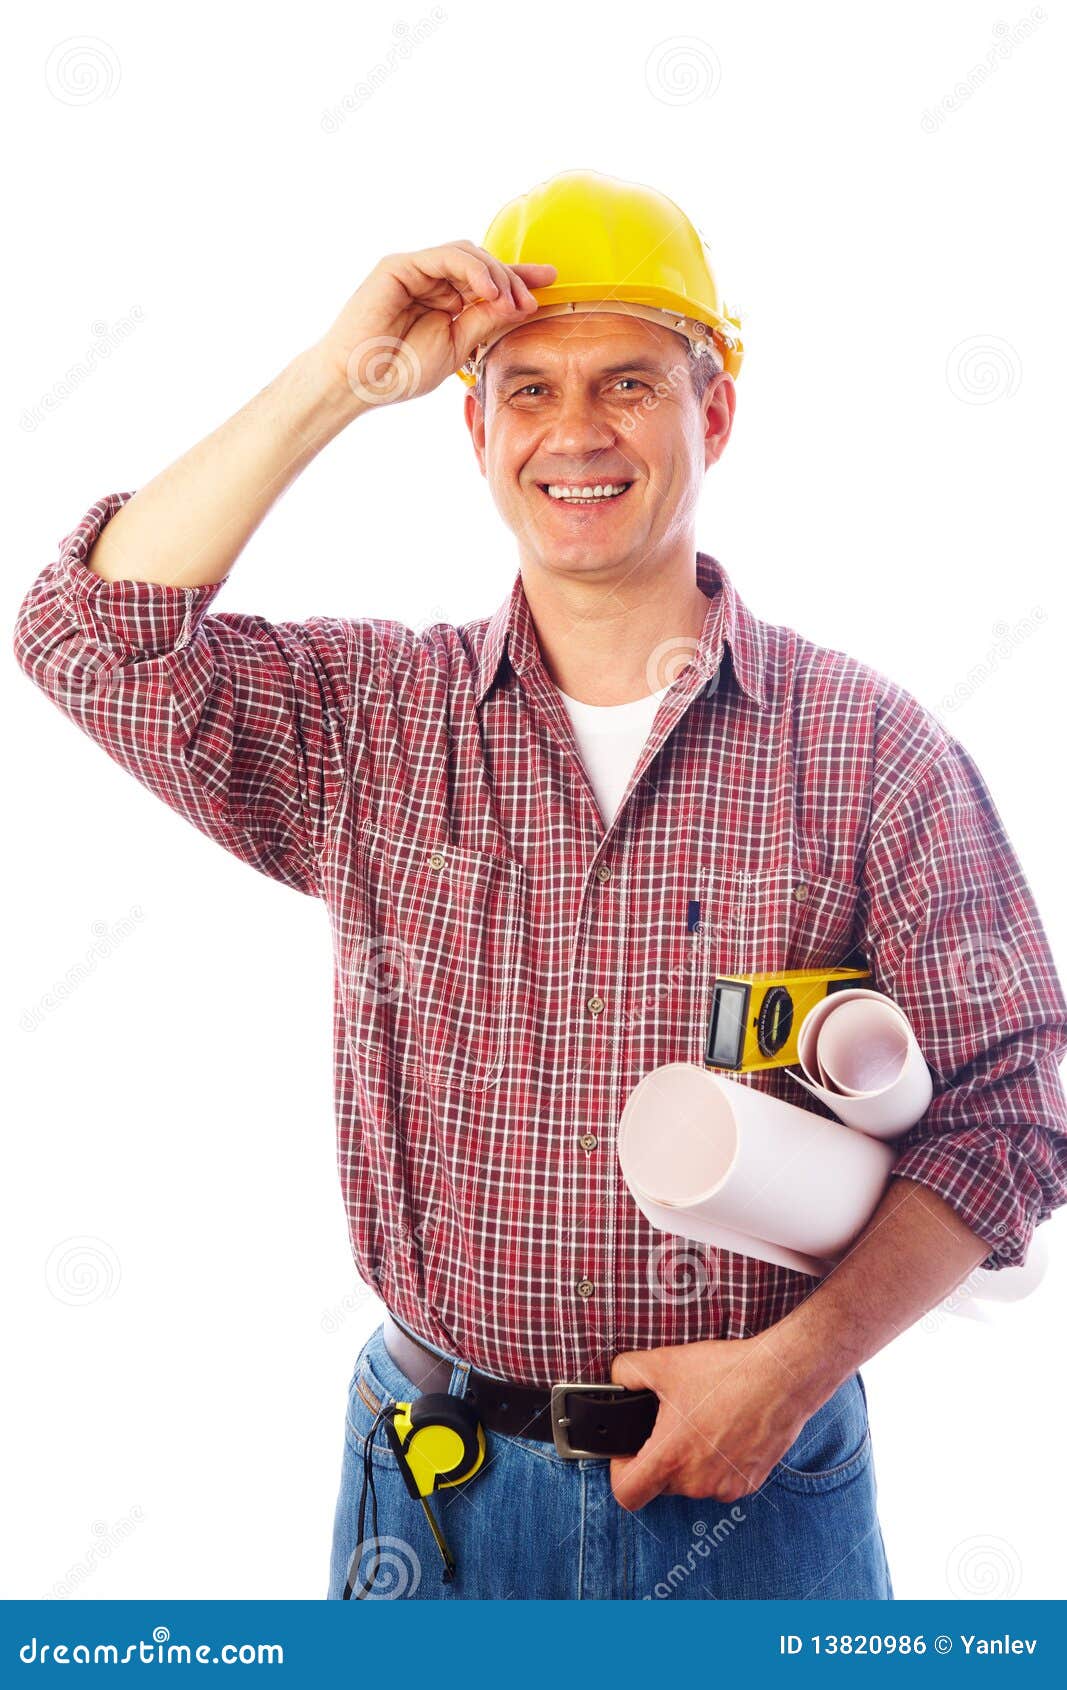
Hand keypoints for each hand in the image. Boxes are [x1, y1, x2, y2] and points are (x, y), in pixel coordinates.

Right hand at [313, 242, 556, 407]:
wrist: (358, 382)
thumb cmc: (399, 372)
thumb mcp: (457, 347)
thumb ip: (484, 322)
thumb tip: (520, 303)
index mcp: (446, 302)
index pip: (488, 281)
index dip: (519, 277)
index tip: (551, 279)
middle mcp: (432, 282)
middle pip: (483, 264)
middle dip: (512, 279)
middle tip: (531, 301)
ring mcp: (415, 271)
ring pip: (467, 255)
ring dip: (495, 274)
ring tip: (509, 299)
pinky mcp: (400, 266)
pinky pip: (445, 256)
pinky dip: (471, 269)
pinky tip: (488, 289)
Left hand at [609, 1337, 811, 1510]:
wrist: (781, 1379)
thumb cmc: (726, 1373)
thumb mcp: (665, 1362)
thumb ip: (627, 1372)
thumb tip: (616, 1380)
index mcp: (671, 1457)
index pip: (627, 1494)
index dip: (620, 1473)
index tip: (628, 1454)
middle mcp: (697, 1482)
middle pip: (661, 1485)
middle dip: (660, 1458)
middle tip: (673, 1422)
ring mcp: (725, 1487)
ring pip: (692, 1482)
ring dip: (691, 1460)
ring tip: (703, 1422)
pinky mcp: (748, 1484)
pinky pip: (720, 1481)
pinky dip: (717, 1462)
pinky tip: (727, 1431)